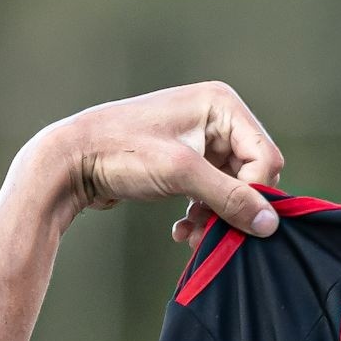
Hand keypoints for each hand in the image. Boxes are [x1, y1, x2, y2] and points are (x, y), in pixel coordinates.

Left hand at [12, 82, 284, 241]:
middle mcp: (217, 118)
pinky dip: (202, 215)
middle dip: (232, 209)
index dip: (254, 194)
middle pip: (252, 176)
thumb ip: (231, 198)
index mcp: (222, 105)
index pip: (265, 157)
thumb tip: (272, 223)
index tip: (235, 223)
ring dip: (216, 218)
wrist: (69, 161)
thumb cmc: (122, 153)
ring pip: (233, 190)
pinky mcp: (188, 162)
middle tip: (209, 234)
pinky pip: (213, 194)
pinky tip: (182, 230)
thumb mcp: (182, 174)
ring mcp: (203, 141)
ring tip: (192, 235)